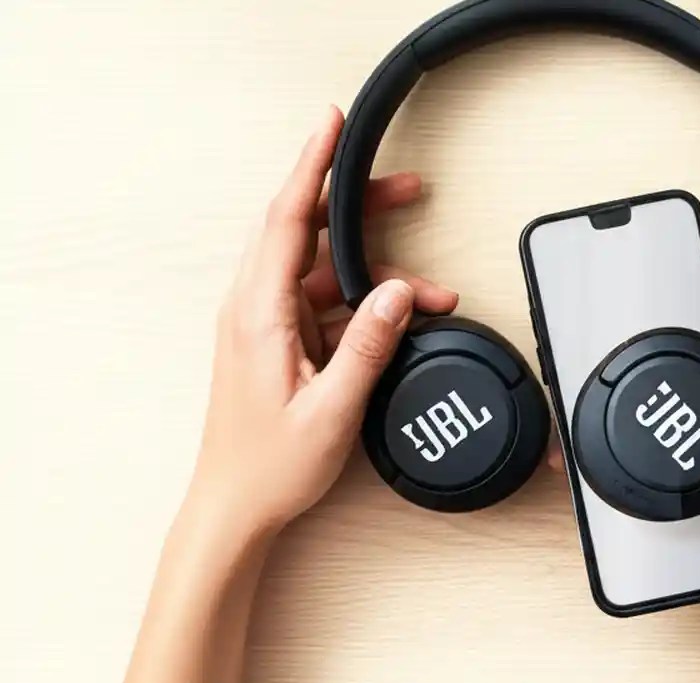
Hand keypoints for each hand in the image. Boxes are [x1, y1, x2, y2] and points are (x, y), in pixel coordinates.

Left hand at [189, 106, 457, 533]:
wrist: (235, 506)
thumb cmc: (270, 465)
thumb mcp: (331, 407)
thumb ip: (368, 345)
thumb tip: (397, 292)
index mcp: (258, 315)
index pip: (285, 219)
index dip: (311, 167)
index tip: (333, 125)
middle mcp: (256, 309)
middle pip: (306, 231)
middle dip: (358, 206)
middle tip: (407, 187)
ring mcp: (266, 325)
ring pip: (323, 269)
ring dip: (373, 268)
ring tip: (430, 287)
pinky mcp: (279, 342)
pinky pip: (325, 302)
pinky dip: (365, 302)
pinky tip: (402, 317)